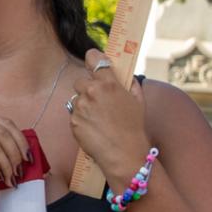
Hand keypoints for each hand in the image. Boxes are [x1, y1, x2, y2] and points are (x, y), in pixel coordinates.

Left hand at [67, 49, 152, 189]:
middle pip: (81, 81)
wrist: (124, 154)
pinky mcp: (73, 121)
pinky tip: (94, 128)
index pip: (93, 58)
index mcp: (108, 83)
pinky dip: (81, 119)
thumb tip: (125, 75)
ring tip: (98, 118)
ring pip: (77, 98)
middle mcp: (91, 91)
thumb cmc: (134, 128)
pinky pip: (74, 114)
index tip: (94, 62)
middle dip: (88, 88)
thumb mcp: (138, 101)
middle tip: (99, 101)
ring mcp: (80, 106)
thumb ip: (130, 84)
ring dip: (84, 105)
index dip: (93, 59)